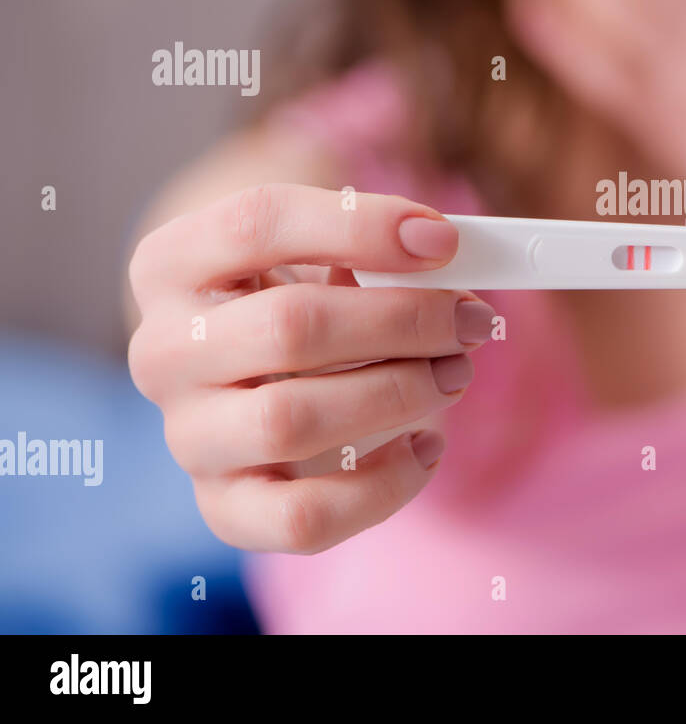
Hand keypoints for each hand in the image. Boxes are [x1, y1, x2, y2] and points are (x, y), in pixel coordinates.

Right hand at [126, 184, 494, 553]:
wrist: (260, 382)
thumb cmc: (305, 299)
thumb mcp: (324, 253)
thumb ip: (376, 248)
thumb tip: (450, 258)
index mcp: (173, 263)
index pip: (256, 223)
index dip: (360, 226)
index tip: (443, 242)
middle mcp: (163, 351)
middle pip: (288, 326)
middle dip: (402, 320)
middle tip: (468, 320)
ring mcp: (189, 436)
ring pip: (292, 421)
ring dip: (399, 393)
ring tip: (455, 373)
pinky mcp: (227, 507)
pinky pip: (304, 517)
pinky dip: (384, 486)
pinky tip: (426, 447)